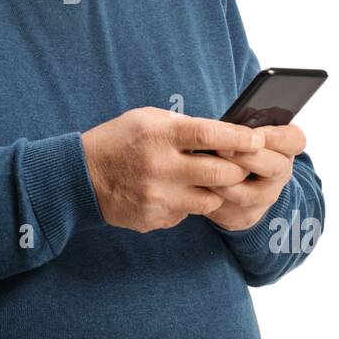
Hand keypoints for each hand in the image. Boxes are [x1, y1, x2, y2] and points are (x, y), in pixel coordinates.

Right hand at [80, 107, 266, 232]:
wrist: (80, 176)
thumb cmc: (118, 141)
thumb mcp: (146, 119)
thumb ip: (182, 126)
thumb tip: (222, 134)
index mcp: (158, 134)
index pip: (210, 134)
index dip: (239, 137)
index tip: (258, 139)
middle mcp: (159, 166)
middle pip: (220, 172)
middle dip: (238, 169)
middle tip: (242, 165)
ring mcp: (157, 196)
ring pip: (210, 200)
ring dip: (215, 190)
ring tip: (206, 180)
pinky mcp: (154, 218)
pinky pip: (187, 214)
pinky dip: (188, 204)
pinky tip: (174, 193)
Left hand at [202, 124, 306, 231]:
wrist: (231, 178)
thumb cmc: (235, 143)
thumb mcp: (244, 129)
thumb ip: (243, 126)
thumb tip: (229, 123)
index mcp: (286, 147)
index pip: (295, 140)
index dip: (277, 137)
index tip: (257, 132)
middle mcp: (281, 174)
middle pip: (275, 167)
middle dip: (247, 157)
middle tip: (222, 149)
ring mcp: (265, 198)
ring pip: (247, 194)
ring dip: (224, 180)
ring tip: (203, 167)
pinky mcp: (244, 216)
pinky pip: (227, 210)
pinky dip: (210, 197)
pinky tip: (197, 185)